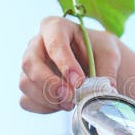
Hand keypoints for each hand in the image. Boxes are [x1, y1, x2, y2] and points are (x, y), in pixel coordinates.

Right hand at [19, 15, 134, 112]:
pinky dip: (44, 107)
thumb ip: (107, 71)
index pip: (54, 42)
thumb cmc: (98, 51)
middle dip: (49, 83)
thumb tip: (106, 90)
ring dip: (48, 98)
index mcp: (55, 27)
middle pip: (30, 62)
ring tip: (71, 103)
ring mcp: (30, 65)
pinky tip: (62, 106)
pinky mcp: (29, 85)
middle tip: (70, 96)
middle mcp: (36, 44)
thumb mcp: (109, 54)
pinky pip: (26, 100)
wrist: (94, 62)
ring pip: (26, 83)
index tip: (79, 81)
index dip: (64, 63)